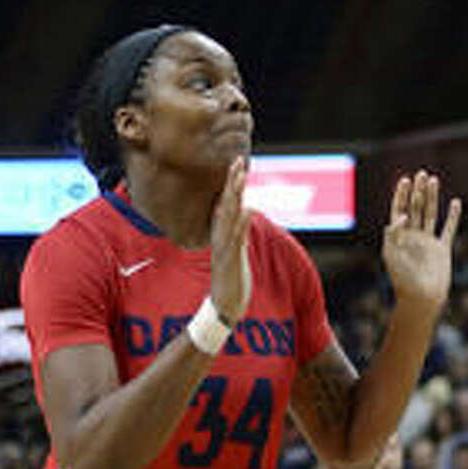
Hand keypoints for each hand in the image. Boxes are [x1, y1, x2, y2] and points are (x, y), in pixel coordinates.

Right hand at [210, 157, 251, 324]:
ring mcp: (225, 249)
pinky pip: (235, 240)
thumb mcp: (237, 250)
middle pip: (226, 206)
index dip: (232, 184)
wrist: (224, 306)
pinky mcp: (230, 262)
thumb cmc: (231, 278)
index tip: (238, 162)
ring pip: (228, 218)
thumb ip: (239, 231)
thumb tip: (242, 212)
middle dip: (232, 184)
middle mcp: (222, 238)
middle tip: (237, 162)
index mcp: (223, 234)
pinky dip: (239, 225)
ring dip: (234, 198)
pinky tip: (246, 210)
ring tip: (239, 179)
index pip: (227, 204)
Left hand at [382, 171, 461, 314]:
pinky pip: (448, 229)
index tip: (405, 180)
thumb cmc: (403, 279)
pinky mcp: (442, 249)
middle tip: (422, 174)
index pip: (399, 210)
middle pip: (415, 208)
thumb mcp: (391, 254)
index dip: (401, 195)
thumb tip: (403, 215)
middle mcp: (412, 236)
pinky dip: (453, 216)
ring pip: (430, 214)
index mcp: (397, 237)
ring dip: (432, 197)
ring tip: (434, 180)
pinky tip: (456, 202)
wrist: (421, 298)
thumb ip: (394, 233)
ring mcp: (427, 242)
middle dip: (417, 191)